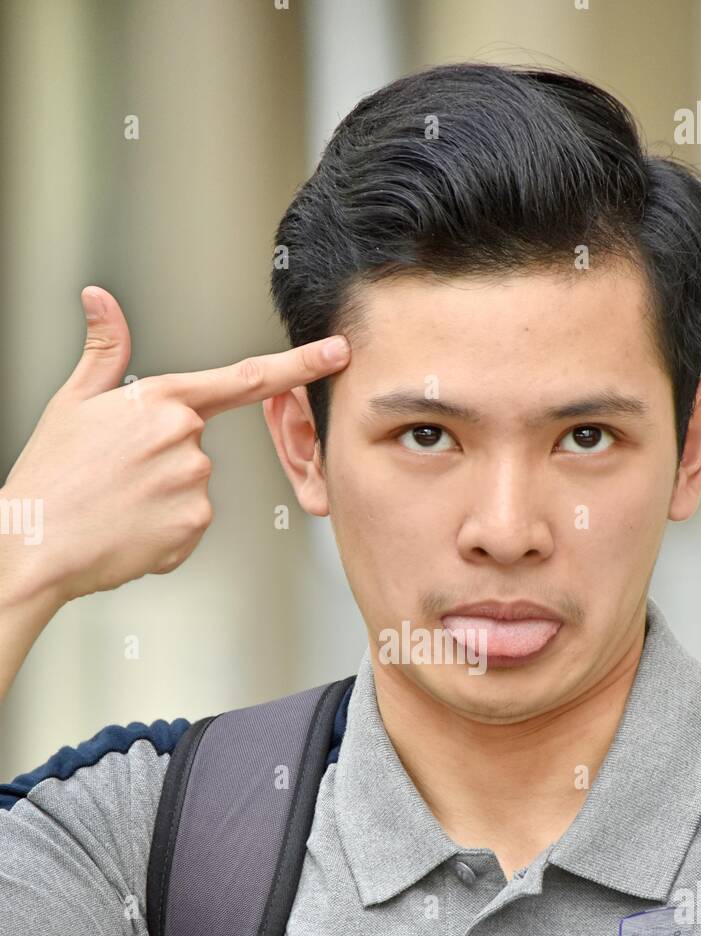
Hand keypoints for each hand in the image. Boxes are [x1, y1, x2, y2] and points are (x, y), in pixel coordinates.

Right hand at [1, 285, 350, 605]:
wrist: (35, 543)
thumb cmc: (52, 476)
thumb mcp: (74, 402)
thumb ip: (104, 351)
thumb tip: (99, 299)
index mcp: (162, 400)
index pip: (244, 378)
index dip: (298, 364)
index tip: (337, 352)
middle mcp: (186, 438)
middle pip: (196, 446)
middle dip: (162, 460)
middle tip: (114, 476)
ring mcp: (193, 484)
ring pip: (193, 486)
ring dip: (163, 497)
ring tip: (117, 503)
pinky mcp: (193, 527)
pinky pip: (189, 524)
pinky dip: (164, 530)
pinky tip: (129, 529)